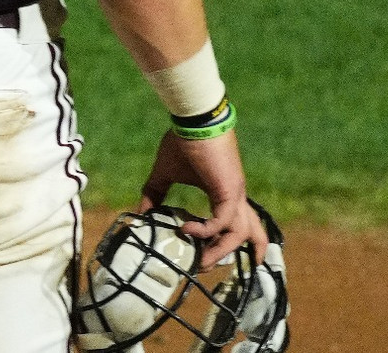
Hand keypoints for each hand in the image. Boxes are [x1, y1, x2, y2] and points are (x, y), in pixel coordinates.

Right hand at [135, 128, 268, 268]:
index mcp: (224, 193)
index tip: (206, 256)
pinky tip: (185, 229)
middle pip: (247, 233)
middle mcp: (234, 197)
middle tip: (205, 267)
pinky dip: (206, 230)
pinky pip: (222, 222)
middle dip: (231, 254)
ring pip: (240, 233)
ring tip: (199, 261)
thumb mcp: (165, 172)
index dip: (227, 241)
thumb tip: (140, 213)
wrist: (193, 121)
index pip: (235, 223)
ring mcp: (235, 195)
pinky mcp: (230, 192)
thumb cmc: (183, 142)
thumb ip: (155, 192)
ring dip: (221, 251)